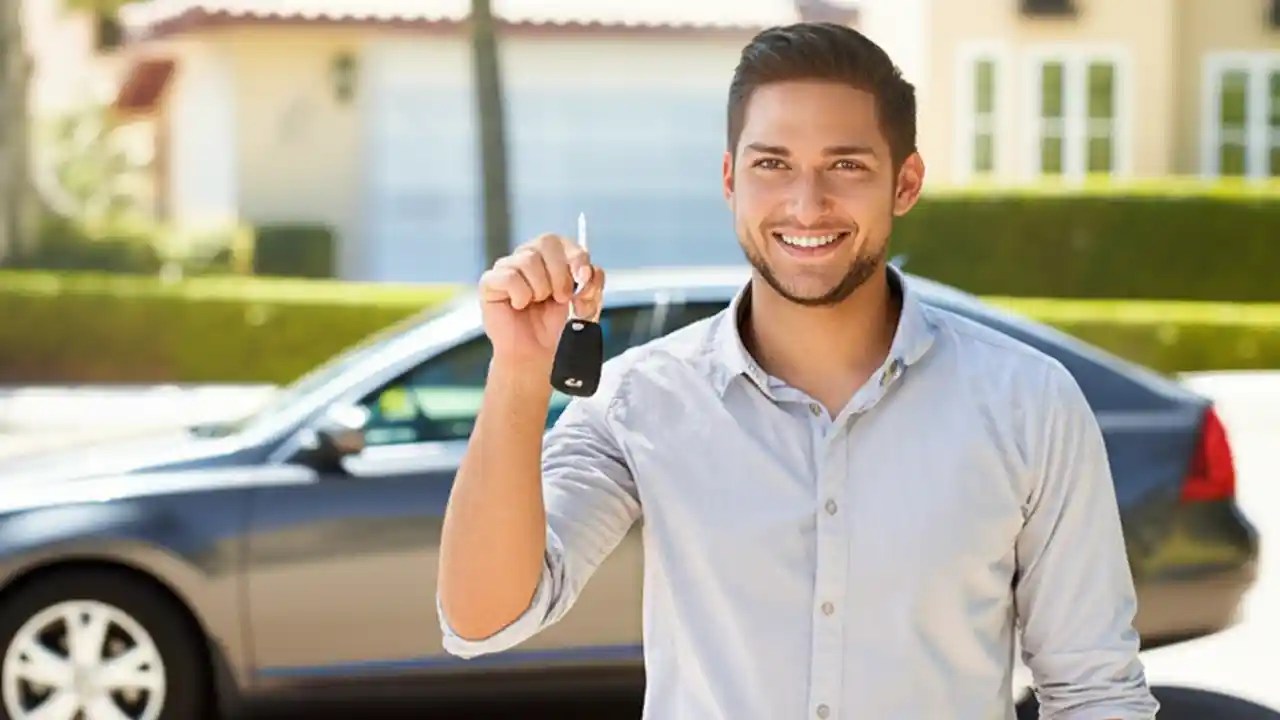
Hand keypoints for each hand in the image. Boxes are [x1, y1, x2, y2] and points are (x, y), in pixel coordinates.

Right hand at [478, 233, 603, 367]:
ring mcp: (507, 267)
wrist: (537, 354)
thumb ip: (592, 283)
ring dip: (540, 288)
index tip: (582, 278)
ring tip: (537, 303)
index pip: (562, 241)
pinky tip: (519, 306)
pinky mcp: (490, 282)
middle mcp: (528, 256)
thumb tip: (588, 272)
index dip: (575, 256)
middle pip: (546, 242)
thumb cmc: (556, 327)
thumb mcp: (586, 304)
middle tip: (560, 297)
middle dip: (560, 273)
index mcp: (550, 257)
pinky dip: (521, 296)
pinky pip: (510, 277)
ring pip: (528, 260)